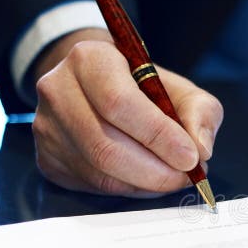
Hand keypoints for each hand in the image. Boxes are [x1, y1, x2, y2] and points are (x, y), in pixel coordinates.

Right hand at [31, 28, 222, 195]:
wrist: (100, 88)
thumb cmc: (144, 88)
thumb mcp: (181, 88)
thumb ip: (200, 112)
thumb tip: (201, 149)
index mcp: (89, 59)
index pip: (118, 102)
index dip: (158, 135)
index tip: (190, 157)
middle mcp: (57, 90)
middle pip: (105, 144)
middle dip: (155, 169)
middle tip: (186, 176)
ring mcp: (47, 126)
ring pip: (98, 170)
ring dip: (145, 182)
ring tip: (172, 177)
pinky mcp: (47, 159)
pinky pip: (91, 185)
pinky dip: (128, 188)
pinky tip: (147, 179)